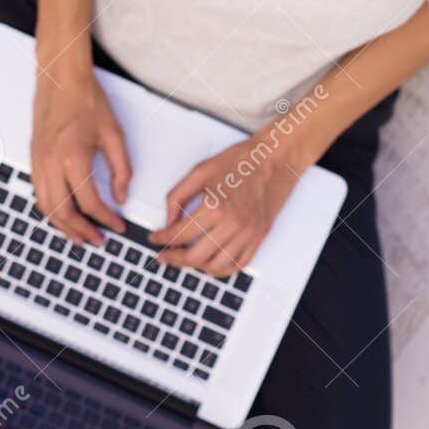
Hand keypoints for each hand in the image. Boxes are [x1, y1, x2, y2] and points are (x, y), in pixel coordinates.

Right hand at [31, 69, 130, 245]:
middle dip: (81, 232)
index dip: (106, 219)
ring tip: (79, 236)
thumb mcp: (114, 135)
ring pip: (45, 207)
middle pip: (63, 213)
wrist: (60, 78)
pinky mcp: (33, 159)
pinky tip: (63, 214)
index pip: (89, 203)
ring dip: (62, 226)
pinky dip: (51, 210)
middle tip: (97, 241)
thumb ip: (121, 170)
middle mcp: (50, 163)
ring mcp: (37, 162)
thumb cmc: (86, 100)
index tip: (118, 225)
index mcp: (72, 158)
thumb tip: (119, 197)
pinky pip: (38, 193)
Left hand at [151, 135, 303, 276]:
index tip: (154, 239)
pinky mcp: (259, 237)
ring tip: (185, 260)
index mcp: (214, 207)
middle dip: (174, 259)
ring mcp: (248, 234)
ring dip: (196, 267)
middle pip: (195, 256)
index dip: (161, 239)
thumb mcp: (199, 171)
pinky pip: (238, 265)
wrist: (274, 158)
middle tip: (164, 256)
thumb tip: (168, 221)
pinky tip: (209, 263)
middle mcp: (232, 224)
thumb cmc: (241, 161)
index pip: (179, 234)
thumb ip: (177, 197)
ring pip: (216, 266)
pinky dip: (221, 269)